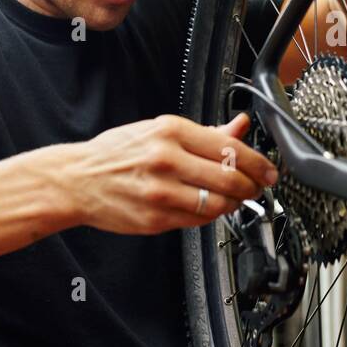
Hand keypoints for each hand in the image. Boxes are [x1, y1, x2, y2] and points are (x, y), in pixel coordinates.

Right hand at [68, 112, 277, 234]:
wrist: (77, 180)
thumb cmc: (118, 153)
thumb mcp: (160, 129)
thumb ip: (205, 131)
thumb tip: (241, 126)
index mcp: (170, 131)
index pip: (229, 147)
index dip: (258, 163)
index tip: (269, 171)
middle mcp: (166, 159)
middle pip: (229, 178)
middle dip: (253, 186)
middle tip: (258, 187)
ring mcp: (160, 192)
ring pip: (218, 204)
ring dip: (235, 204)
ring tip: (236, 198)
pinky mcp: (156, 218)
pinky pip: (199, 220)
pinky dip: (212, 215)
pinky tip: (210, 207)